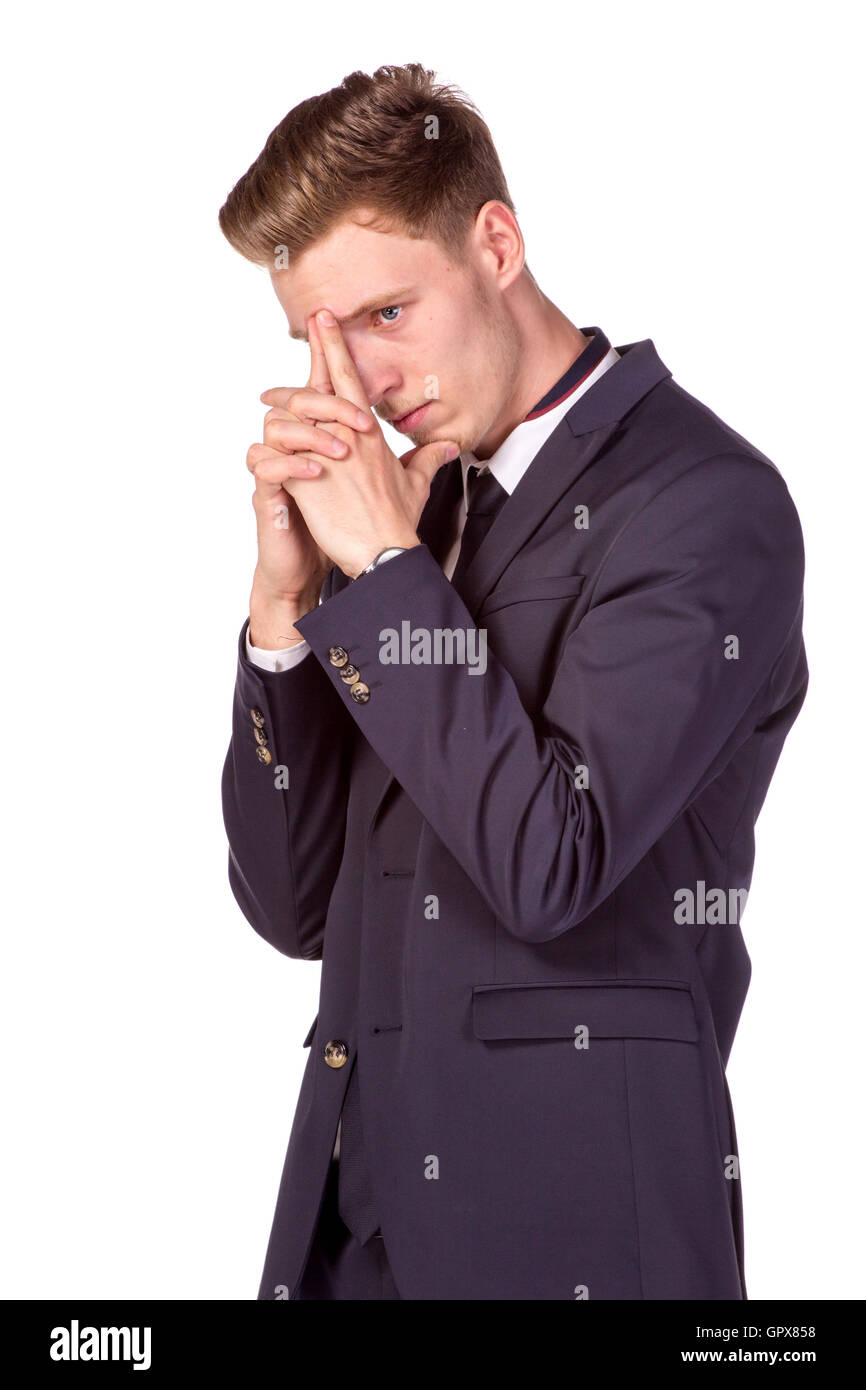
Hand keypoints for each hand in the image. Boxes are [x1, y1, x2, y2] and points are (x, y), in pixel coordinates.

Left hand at [251, 309, 459, 578]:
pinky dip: (269, 454)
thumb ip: (428, 459)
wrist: (383, 552)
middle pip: (312, 389)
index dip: (334, 344)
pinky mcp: (303, 478)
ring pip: (286, 420)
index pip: (348, 377)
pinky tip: (264, 457)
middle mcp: (345, 435)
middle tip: (273, 383)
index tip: (321, 318)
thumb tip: (448, 447)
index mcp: (368, 433)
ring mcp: (323, 455)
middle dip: (294, 378)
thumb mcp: (416, 484)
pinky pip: (276, 455)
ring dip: (276, 419)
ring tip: (268, 418)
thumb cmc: (398, 522)